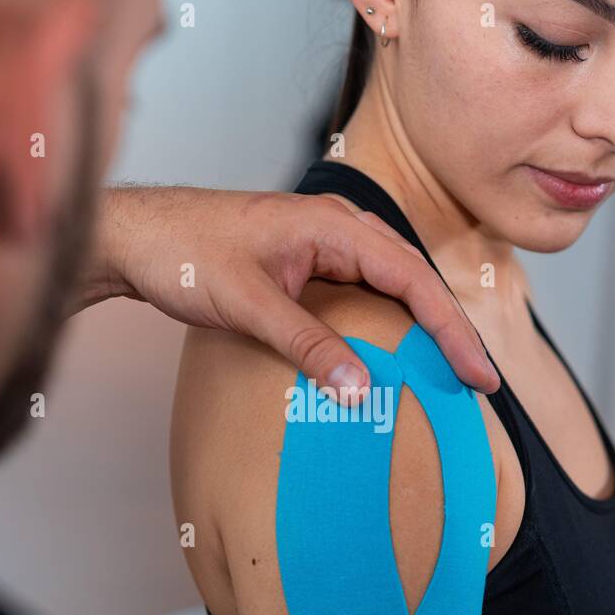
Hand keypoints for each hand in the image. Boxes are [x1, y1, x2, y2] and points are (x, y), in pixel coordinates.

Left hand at [85, 186, 498, 395]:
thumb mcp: (251, 305)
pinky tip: (394, 349)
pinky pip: (364, 288)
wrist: (136, 236)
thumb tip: (363, 389)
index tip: (478, 374)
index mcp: (334, 225)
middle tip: (478, 381)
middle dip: (449, 329)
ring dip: (423, 323)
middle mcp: (337, 226)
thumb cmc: (185, 254)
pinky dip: (389, 318)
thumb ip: (309, 346)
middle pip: (415, 278)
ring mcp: (322, 240)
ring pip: (392, 281)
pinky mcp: (306, 258)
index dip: (452, 331)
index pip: (415, 280)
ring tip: (449, 368)